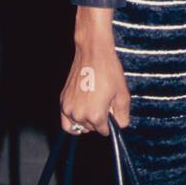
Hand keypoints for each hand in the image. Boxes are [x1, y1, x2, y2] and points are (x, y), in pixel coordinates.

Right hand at [59, 8, 130, 135]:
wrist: (93, 53)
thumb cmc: (109, 72)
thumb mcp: (123, 95)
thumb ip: (123, 116)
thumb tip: (120, 126)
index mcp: (96, 116)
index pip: (105, 131)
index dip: (110, 122)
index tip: (111, 111)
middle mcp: (80, 115)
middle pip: (92, 129)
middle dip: (99, 120)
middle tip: (103, 103)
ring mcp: (68, 109)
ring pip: (80, 126)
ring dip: (86, 121)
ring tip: (93, 105)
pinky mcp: (62, 101)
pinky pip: (66, 122)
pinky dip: (73, 121)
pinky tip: (81, 112)